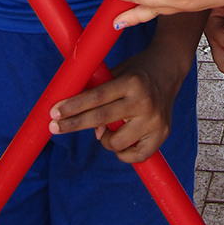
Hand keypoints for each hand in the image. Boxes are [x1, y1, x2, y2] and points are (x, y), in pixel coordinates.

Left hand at [48, 40, 185, 163]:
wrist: (170, 69)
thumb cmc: (137, 71)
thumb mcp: (117, 73)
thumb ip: (100, 93)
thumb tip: (87, 126)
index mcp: (132, 82)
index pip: (96, 98)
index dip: (72, 107)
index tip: (54, 113)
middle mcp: (144, 102)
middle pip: (101, 119)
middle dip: (73, 124)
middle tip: (54, 127)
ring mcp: (155, 120)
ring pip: (116, 142)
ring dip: (104, 139)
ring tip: (106, 130)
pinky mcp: (163, 133)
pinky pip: (137, 156)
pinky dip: (123, 153)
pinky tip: (119, 144)